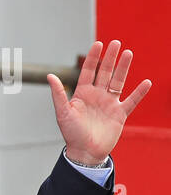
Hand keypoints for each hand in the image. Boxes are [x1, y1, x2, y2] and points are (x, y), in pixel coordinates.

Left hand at [49, 40, 152, 165]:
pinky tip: (146, 82)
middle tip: (115, 42)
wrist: (85, 152)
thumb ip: (58, 94)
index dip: (93, 58)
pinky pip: (131, 101)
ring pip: (118, 82)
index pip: (89, 72)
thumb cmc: (71, 133)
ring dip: (123, 68)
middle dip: (110, 58)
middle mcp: (96, 96)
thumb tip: (50, 76)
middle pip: (105, 73)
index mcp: (82, 94)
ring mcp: (109, 104)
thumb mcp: (63, 112)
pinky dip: (139, 92)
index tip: (98, 44)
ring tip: (128, 53)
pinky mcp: (120, 114)